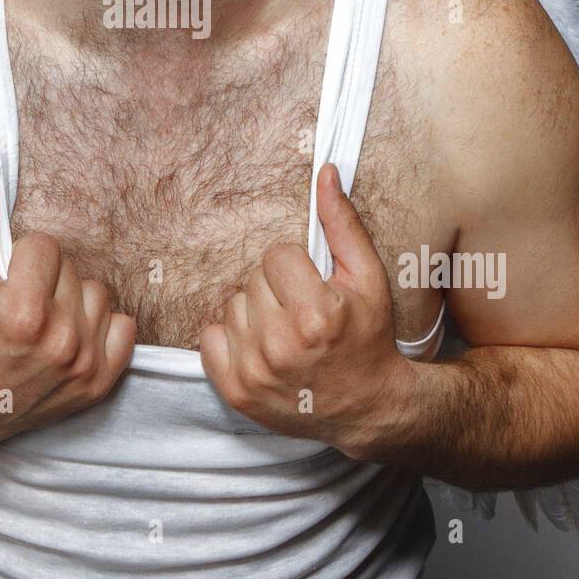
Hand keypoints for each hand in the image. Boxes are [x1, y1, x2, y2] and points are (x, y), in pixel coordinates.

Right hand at [0, 157, 135, 458]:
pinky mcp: (101, 384)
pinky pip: (124, 326)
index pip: (45, 245)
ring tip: (42, 320)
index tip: (3, 283)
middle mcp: (61, 341)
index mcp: (24, 314)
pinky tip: (69, 336)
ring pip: (98, 292)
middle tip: (17, 303)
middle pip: (72, 267)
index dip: (20, 258)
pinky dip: (100, 326)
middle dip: (44, 277)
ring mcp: (85, 365)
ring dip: (72, 299)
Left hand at [197, 162, 411, 459]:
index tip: (315, 288)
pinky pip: (209, 338)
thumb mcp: (368, 278)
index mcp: (316, 315)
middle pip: (253, 280)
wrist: (368, 407)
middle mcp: (281, 346)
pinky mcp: (235, 392)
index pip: (276, 255)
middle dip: (277, 289)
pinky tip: (262, 349)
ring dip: (256, 314)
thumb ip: (342, 224)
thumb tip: (324, 172)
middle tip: (303, 313)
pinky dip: (230, 340)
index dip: (297, 268)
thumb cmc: (369, 337)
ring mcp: (254, 372)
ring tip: (286, 333)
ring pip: (233, 306)